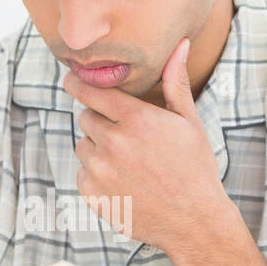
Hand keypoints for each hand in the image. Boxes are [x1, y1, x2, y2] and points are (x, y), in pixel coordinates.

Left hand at [63, 37, 231, 256]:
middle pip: (86, 119)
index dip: (79, 84)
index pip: (92, 91)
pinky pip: (82, 175)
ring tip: (129, 164)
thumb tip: (180, 44)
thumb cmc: (195, 168)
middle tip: (127, 139)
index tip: (71, 80)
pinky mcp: (92, 195)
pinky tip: (123, 184)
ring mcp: (100, 171)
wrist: (194, 221)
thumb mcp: (189, 122)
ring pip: (83, 147)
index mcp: (136, 120)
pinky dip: (96, 177)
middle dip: (102, 124)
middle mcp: (113, 143)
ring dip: (98, 150)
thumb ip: (175, 82)